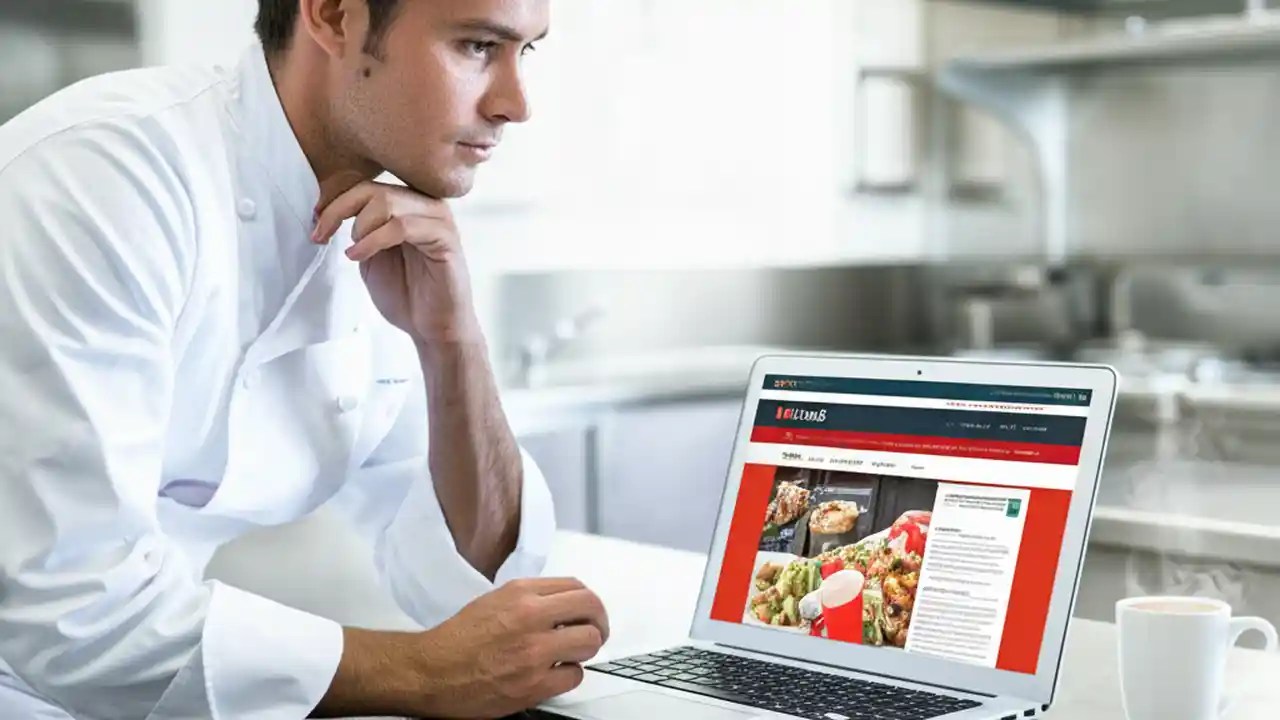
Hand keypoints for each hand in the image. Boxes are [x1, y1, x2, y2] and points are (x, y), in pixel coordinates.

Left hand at [313, 180, 479, 342]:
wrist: (432, 327)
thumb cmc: (405, 293)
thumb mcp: (370, 254)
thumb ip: (359, 230)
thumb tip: (327, 209)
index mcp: (408, 204)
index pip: (367, 186)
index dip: (335, 201)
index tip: (315, 223)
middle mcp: (426, 204)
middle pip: (374, 189)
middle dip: (339, 211)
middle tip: (322, 235)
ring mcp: (438, 218)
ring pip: (388, 201)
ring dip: (360, 227)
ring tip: (354, 252)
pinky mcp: (445, 237)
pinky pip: (402, 226)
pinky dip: (374, 240)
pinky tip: (360, 256)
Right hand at [411, 578, 609, 718]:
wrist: (431, 671)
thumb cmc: (458, 639)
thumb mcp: (494, 600)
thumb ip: (531, 598)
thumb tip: (562, 604)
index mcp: (521, 593)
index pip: (577, 587)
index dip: (588, 602)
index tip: (588, 612)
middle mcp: (530, 617)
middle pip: (592, 610)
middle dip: (599, 622)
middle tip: (595, 632)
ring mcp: (534, 652)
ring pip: (589, 643)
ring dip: (584, 650)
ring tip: (570, 654)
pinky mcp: (533, 684)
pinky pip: (574, 676)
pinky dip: (568, 675)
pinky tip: (554, 673)